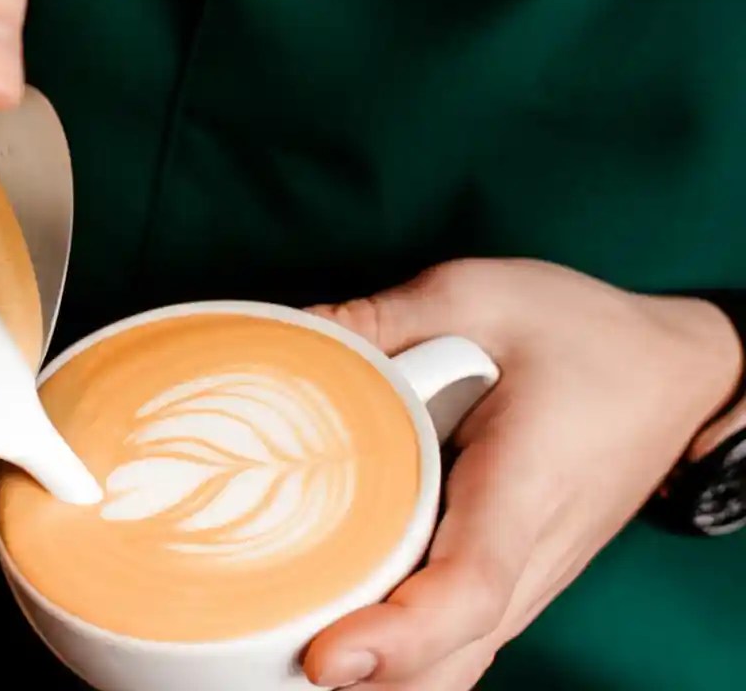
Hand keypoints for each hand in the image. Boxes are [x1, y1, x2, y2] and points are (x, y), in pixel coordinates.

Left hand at [301, 258, 741, 688]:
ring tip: (288, 641)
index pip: (470, 588)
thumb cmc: (583, 336)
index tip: (327, 654)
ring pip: (450, 673)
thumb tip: (287, 341)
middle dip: (365, 677)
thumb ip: (382, 320)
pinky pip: (456, 653)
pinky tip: (338, 631)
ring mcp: (525, 586)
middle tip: (272, 641)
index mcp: (521, 486)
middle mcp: (528, 558)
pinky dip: (401, 665)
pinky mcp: (513, 588)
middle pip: (446, 663)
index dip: (399, 635)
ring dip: (378, 679)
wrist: (675, 377)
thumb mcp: (480, 294)